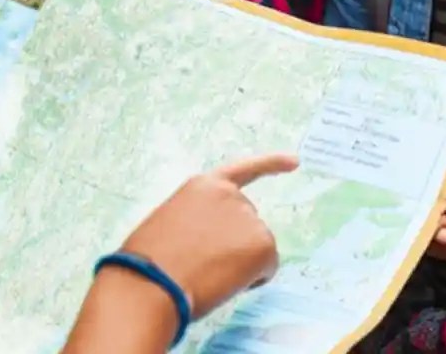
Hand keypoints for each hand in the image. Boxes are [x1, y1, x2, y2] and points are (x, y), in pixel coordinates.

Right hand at [119, 153, 298, 318]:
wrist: (152, 283)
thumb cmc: (149, 262)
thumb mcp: (171, 225)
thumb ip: (197, 223)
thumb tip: (211, 250)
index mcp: (203, 186)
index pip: (244, 170)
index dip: (272, 164)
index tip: (295, 161)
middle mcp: (232, 196)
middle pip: (247, 223)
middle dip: (234, 244)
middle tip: (204, 265)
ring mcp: (250, 218)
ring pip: (255, 249)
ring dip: (240, 264)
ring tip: (206, 274)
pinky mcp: (263, 244)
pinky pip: (266, 270)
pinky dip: (252, 281)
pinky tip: (223, 283)